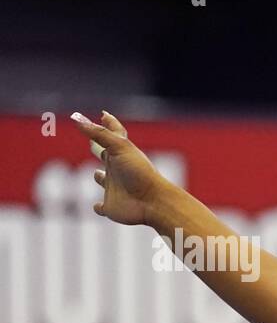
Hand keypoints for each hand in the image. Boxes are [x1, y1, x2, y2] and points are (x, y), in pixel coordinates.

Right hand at [70, 111, 168, 225]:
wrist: (154, 202)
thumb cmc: (140, 172)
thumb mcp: (119, 147)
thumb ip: (99, 133)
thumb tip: (76, 118)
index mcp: (120, 154)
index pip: (114, 135)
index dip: (109, 124)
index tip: (105, 115)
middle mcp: (117, 170)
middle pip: (107, 158)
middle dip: (101, 151)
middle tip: (93, 144)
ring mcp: (115, 189)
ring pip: (104, 181)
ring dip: (99, 177)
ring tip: (97, 174)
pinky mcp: (112, 208)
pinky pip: (102, 208)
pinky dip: (98, 207)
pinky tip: (98, 207)